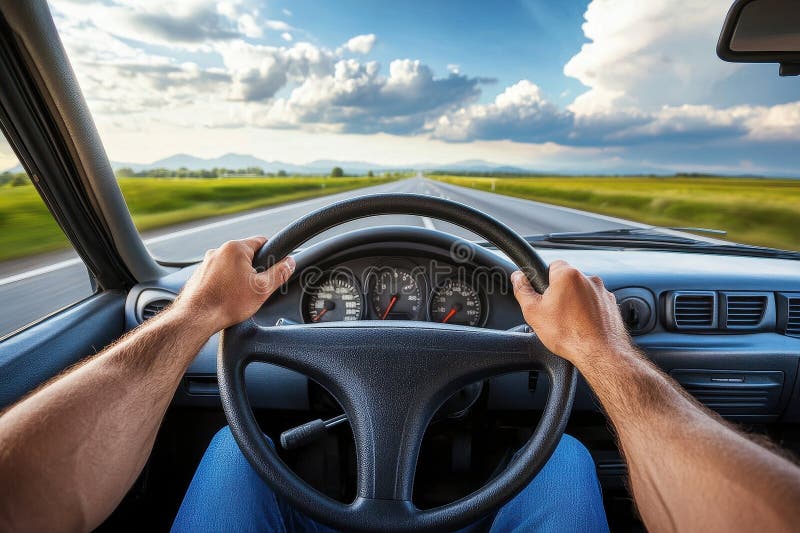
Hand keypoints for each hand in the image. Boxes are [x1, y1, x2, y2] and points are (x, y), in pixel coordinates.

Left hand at [172, 236, 294, 333]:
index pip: (262, 241)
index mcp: (235, 248)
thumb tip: (290, 262)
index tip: (274, 267)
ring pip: (231, 265)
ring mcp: (206, 262)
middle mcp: (218, 251)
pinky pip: (219, 273)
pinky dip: (225, 282)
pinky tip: (226, 297)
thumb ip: (280, 273)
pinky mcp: (199, 274)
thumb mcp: (262, 289)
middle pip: (246, 254)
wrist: (197, 318)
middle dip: (254, 268)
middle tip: (256, 287)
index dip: (271, 254)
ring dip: (239, 276)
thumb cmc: (227, 303)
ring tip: (239, 295)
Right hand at [510, 260, 629, 367]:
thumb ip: (522, 290)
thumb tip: (517, 277)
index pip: (552, 265)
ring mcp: (603, 292)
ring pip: (582, 292)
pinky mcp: (611, 305)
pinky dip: (589, 312)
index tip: (543, 294)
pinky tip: (582, 326)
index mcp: (568, 275)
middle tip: (553, 312)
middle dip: (560, 293)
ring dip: (575, 303)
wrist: (599, 353)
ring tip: (569, 323)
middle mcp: (589, 279)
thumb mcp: (533, 312)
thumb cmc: (568, 334)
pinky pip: (595, 303)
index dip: (544, 280)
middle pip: (568, 280)